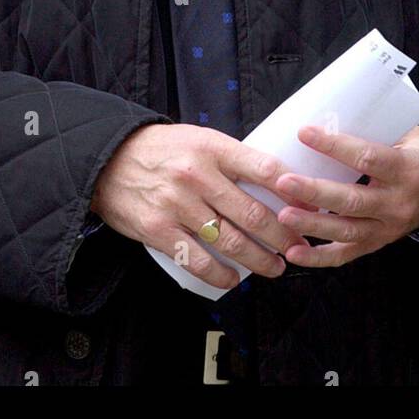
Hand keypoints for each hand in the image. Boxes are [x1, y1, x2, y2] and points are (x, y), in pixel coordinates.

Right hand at [90, 123, 308, 290]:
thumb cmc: (161, 149)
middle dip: (283, 236)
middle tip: (299, 247)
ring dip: (259, 260)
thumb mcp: (198, 139)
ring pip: (230, 241)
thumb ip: (230, 158)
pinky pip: (197, 259)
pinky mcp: (158, 230)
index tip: (311, 208)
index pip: (264, 168)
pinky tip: (233, 279)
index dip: (293, 192)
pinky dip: (220, 274)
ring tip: (274, 267)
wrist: (107, 158)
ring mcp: (177, 204)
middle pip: (253, 213)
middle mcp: (197, 175)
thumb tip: (274, 182)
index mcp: (212, 147)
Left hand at [271, 124, 418, 268]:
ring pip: (347, 231)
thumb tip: (325, 116)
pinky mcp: (379, 243)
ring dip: (312, 225)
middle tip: (283, 182)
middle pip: (353, 200)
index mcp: (407, 168)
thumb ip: (372, 130)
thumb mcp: (405, 133)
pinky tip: (293, 252)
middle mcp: (399, 202)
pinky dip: (319, 257)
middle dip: (315, 192)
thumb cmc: (418, 151)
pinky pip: (347, 255)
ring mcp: (389, 228)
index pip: (368, 158)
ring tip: (283, 216)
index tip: (304, 132)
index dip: (335, 146)